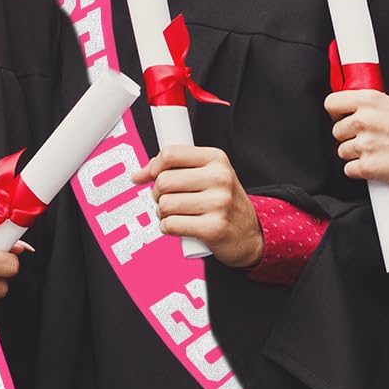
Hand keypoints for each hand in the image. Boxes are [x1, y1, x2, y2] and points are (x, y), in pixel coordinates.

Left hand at [131, 145, 261, 266]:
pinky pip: (171, 224)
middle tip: (167, 199)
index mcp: (216, 159)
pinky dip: (167, 227)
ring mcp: (219, 204)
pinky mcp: (214, 228)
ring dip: (162, 212)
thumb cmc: (223, 201)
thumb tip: (137, 175)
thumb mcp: (207, 175)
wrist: (251, 234)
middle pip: (163, 180)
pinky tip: (178, 226)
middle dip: (157, 193)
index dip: (154, 166)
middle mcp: (220, 178)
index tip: (151, 175)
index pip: (170, 154)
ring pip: (165, 204)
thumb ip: (174, 169)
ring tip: (175, 214)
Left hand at [327, 89, 388, 188]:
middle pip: (337, 131)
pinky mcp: (368, 167)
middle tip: (370, 139)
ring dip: (356, 154)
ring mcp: (365, 144)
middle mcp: (364, 120)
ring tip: (378, 151)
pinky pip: (349, 169)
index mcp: (369, 100)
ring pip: (342, 151)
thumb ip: (369, 106)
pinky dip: (360, 170)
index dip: (336, 113)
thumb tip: (350, 110)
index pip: (331, 103)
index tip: (343, 118)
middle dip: (350, 136)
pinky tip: (376, 164)